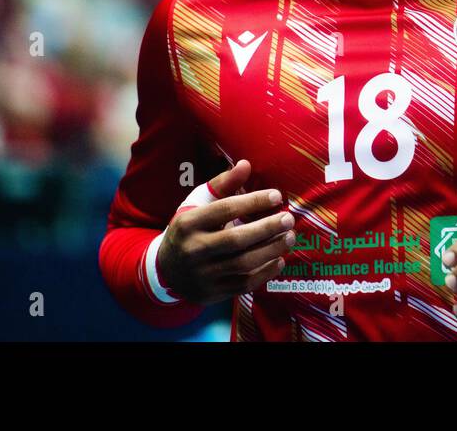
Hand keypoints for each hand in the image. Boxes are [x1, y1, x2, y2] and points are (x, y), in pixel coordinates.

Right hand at [155, 159, 295, 305]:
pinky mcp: (212, 293)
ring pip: (243, 264)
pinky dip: (265, 273)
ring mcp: (202, 275)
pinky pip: (244, 284)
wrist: (166, 269)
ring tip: (290, 237)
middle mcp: (193, 250)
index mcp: (188, 223)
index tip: (277, 195)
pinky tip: (279, 259)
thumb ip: (222, 184)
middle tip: (289, 219)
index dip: (253, 201)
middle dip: (267, 228)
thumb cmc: (190, 229)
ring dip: (271, 250)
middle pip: (236, 239)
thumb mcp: (198, 204)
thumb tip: (246, 164)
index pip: (224, 210)